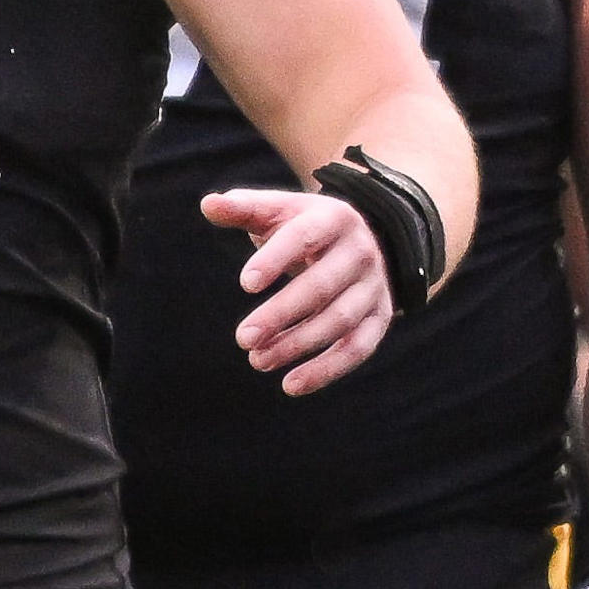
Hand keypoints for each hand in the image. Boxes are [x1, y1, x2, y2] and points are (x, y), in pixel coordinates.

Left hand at [205, 185, 389, 394]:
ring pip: (340, 320)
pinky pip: (358, 348)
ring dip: (297, 345)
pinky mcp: (380, 316)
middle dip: (281, 314)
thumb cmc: (307, 228)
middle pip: (321, 286)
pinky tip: (291, 385)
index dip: (276, 259)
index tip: (245, 283)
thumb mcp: (280, 212)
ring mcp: (374, 286)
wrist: (368, 239)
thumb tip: (208, 204)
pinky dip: (327, 369)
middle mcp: (360, 251)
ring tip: (257, 360)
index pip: (303, 237)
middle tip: (243, 339)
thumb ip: (243, 209)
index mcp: (333, 218)